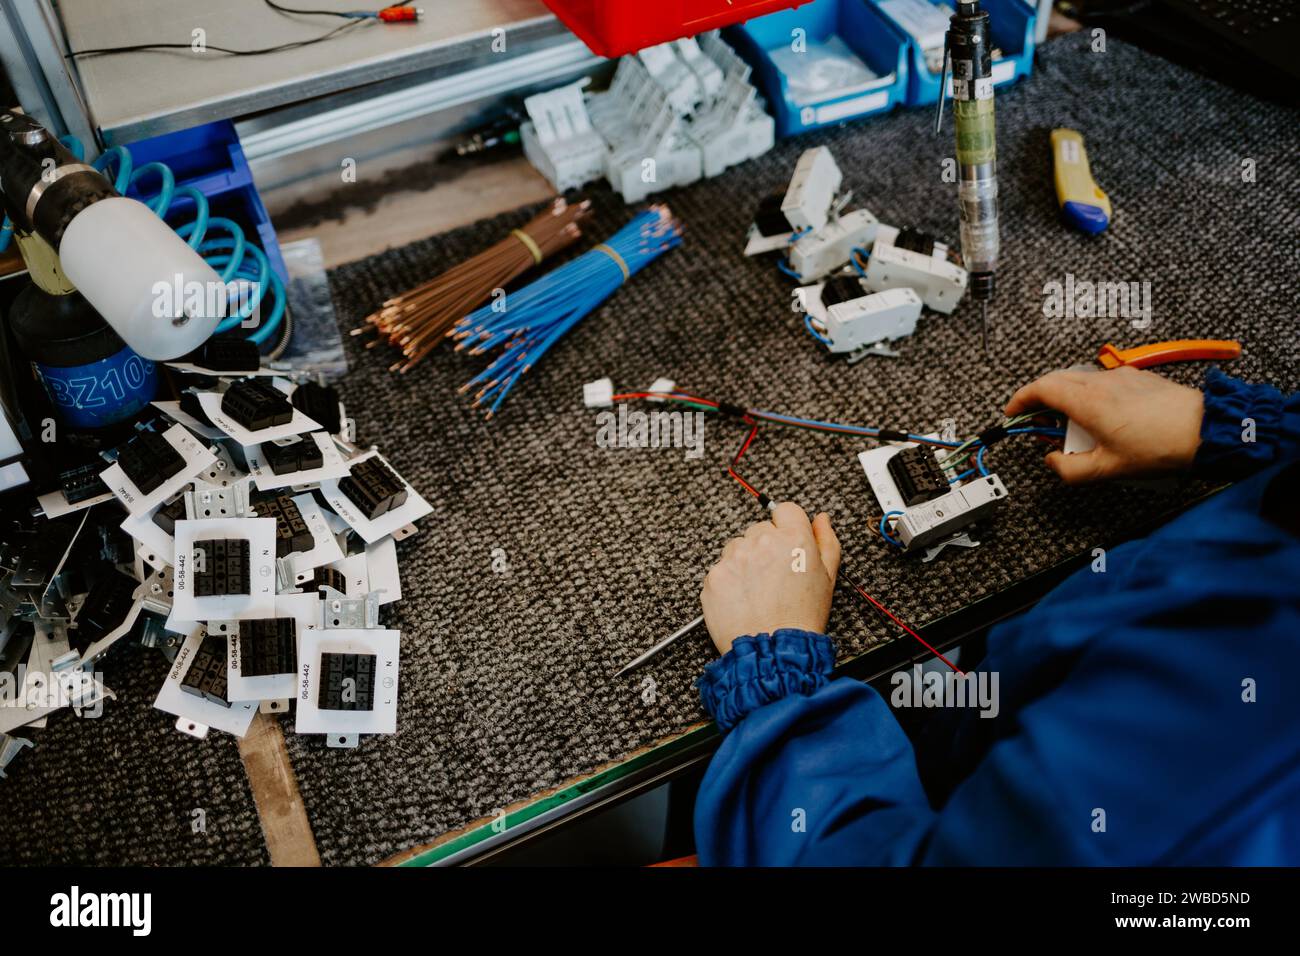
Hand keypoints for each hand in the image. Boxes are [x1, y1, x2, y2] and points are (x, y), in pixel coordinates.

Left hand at [701, 503, 840, 655]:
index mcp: (793, 539)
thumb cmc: (802, 618)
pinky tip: (743, 599)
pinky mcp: (715, 576)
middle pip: (759, 530)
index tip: (785, 542)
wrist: (773, 650)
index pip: (785, 510)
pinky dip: (729, 581)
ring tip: (758, 591)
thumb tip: (821, 519)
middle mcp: (762, 543)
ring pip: (737, 547)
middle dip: (765, 548)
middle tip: (773, 577)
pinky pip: (721, 569)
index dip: (786, 527)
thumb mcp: (829, 578)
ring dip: (744, 562)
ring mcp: (735, 558)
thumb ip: (826, 541)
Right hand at [1004, 365, 1203, 483]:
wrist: (1203, 430)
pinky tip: (1102, 417)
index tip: (1013, 412)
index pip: (1040, 389)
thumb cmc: (1160, 447)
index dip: (1021, 399)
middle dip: (1040, 399)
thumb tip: (1053, 461)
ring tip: (1073, 425)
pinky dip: (1089, 394)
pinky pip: (1101, 381)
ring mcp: (1120, 377)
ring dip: (1066, 397)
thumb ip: (1070, 469)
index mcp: (1087, 402)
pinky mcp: (1137, 378)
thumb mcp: (1108, 469)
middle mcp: (1100, 382)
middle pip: (1056, 380)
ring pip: (1079, 379)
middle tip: (1040, 422)